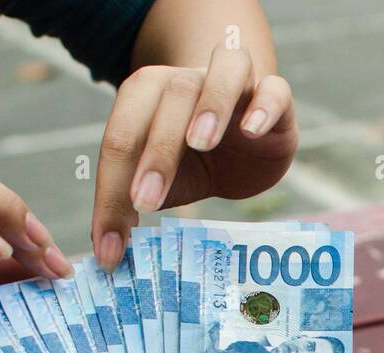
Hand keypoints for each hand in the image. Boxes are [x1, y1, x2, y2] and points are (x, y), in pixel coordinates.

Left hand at [91, 42, 297, 269]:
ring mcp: (235, 83)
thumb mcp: (160, 183)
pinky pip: (275, 89)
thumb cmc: (193, 162)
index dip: (111, 190)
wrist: (242, 142)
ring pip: (222, 72)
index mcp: (148, 95)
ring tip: (200, 143)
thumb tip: (108, 249)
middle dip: (156, 153)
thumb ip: (132, 203)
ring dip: (210, 104)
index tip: (110, 245)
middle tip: (146, 203)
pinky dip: (264, 106)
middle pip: (172, 98)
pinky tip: (252, 133)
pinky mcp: (275, 98)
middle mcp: (189, 79)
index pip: (122, 135)